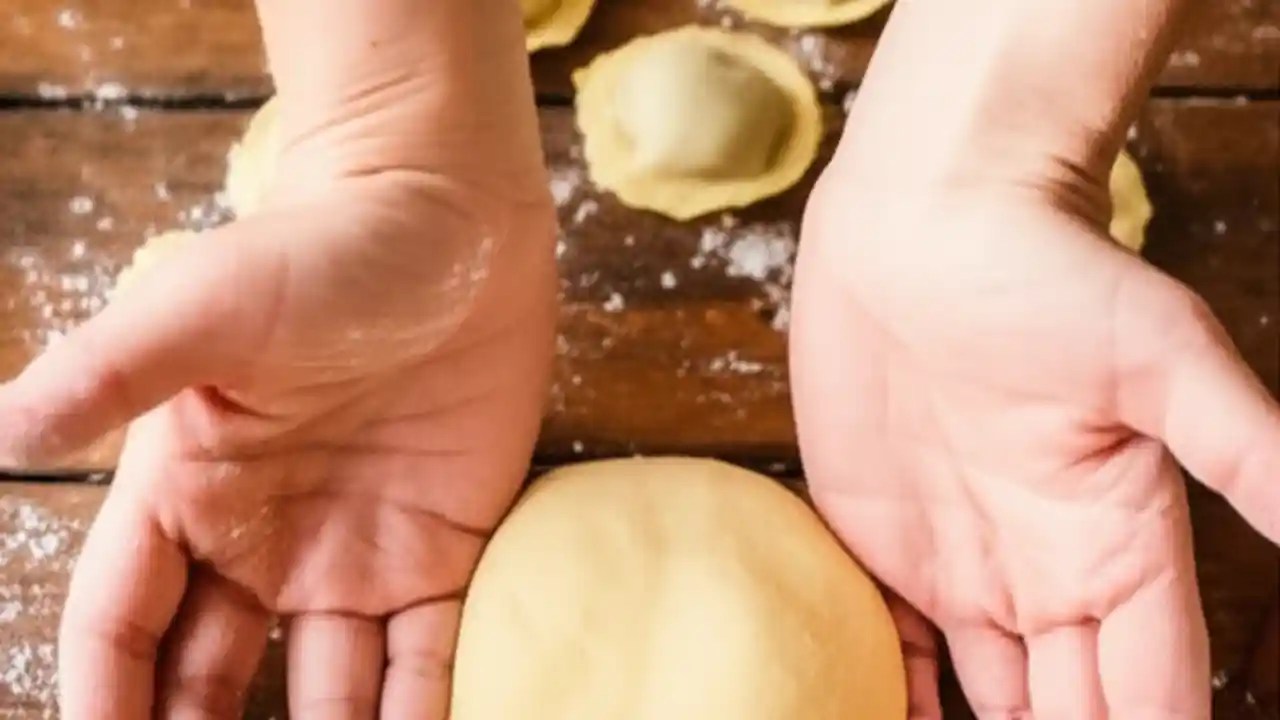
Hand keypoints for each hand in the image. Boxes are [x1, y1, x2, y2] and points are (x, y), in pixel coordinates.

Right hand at [0, 36, 556, 718]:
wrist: (449, 218)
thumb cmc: (320, 247)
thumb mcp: (204, 304)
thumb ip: (110, 373)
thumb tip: (2, 432)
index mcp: (186, 493)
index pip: (122, 628)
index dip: (106, 703)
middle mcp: (263, 540)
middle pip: (212, 683)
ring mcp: (355, 552)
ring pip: (324, 692)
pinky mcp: (441, 547)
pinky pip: (425, 656)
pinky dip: (421, 712)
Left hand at [791, 159, 1279, 716]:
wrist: (928, 217)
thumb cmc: (1051, 270)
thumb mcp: (1164, 361)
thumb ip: (1250, 453)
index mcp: (1123, 550)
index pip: (1157, 700)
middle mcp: (1049, 574)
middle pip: (1076, 717)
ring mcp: (966, 565)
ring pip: (995, 700)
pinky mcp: (887, 542)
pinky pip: (903, 652)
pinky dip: (907, 700)